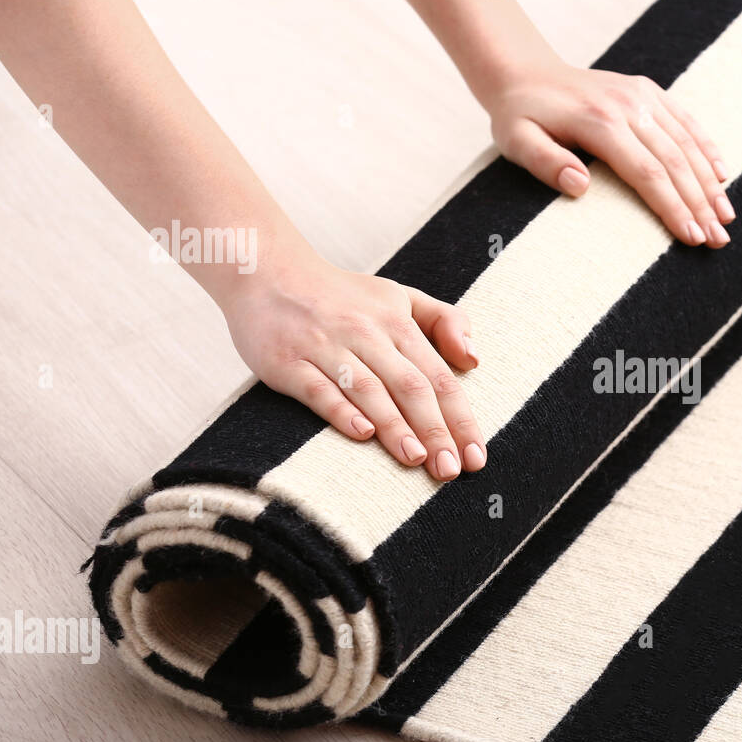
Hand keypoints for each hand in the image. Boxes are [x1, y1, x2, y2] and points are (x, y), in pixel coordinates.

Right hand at [219, 252, 484, 481]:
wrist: (265, 270)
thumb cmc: (342, 296)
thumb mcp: (399, 297)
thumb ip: (443, 322)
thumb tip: (474, 360)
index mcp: (397, 323)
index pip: (438, 377)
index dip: (460, 418)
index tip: (476, 456)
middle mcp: (366, 334)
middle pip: (409, 386)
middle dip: (434, 430)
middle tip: (450, 470)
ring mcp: (325, 346)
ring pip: (368, 389)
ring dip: (394, 426)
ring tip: (416, 459)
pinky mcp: (287, 361)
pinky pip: (318, 388)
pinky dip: (340, 410)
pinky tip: (362, 433)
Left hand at [483, 62, 735, 247]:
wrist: (526, 72)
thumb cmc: (519, 117)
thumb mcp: (516, 141)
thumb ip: (544, 163)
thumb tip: (580, 186)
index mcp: (599, 121)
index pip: (647, 172)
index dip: (672, 207)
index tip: (691, 238)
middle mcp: (628, 104)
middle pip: (674, 161)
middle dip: (700, 204)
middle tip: (718, 241)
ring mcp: (642, 95)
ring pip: (686, 143)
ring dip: (710, 184)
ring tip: (727, 219)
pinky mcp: (648, 91)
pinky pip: (686, 121)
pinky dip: (707, 149)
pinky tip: (723, 176)